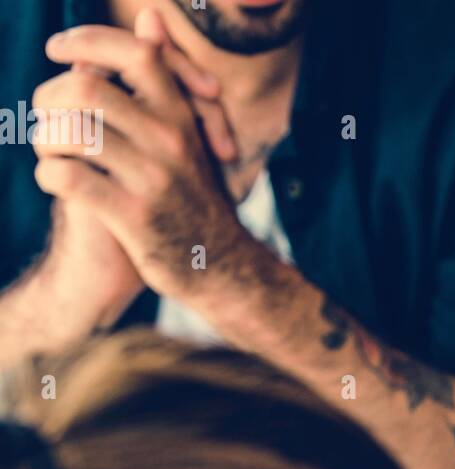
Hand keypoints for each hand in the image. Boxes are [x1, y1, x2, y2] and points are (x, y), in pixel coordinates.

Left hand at [33, 15, 249, 303]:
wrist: (223, 269)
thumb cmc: (194, 199)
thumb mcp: (188, 135)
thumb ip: (164, 77)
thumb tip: (150, 16)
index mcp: (181, 118)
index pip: (136, 55)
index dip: (87, 42)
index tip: (56, 50)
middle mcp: (170, 143)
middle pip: (86, 91)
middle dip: (49, 98)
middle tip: (44, 115)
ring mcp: (152, 181)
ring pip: (71, 133)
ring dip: (44, 138)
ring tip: (48, 150)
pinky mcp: (133, 217)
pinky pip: (68, 178)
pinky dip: (48, 175)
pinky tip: (56, 181)